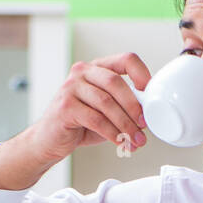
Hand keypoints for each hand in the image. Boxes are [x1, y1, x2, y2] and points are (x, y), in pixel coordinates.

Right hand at [25, 52, 153, 165]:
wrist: (50, 140)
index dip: (142, 73)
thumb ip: (125, 106)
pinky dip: (112, 133)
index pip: (125, 60)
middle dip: (134, 106)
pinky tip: (119, 142)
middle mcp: (83, 72)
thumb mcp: (107, 111)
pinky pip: (96, 119)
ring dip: (125, 124)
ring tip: (135, 139)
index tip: (151, 94)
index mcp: (97, 68)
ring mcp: (71, 87)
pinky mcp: (65, 106)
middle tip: (144, 125)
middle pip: (116, 82)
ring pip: (106, 103)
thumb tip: (150, 114)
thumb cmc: (81, 124)